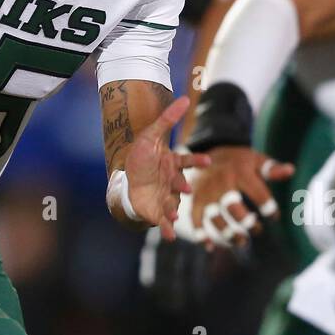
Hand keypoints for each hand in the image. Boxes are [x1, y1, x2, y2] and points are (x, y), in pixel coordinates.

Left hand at [120, 96, 211, 240]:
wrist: (127, 183)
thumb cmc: (141, 159)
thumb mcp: (150, 136)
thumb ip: (167, 119)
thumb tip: (185, 99)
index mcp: (173, 164)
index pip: (188, 160)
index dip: (197, 161)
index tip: (207, 161)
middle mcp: (173, 182)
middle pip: (179, 183)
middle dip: (182, 185)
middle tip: (185, 188)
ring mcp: (166, 197)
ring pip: (173, 203)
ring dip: (173, 209)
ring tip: (173, 214)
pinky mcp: (157, 212)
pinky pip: (164, 221)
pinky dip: (167, 229)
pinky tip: (170, 236)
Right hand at [188, 146, 293, 249]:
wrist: (206, 155)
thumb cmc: (237, 161)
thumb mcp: (255, 160)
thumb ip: (272, 168)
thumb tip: (291, 170)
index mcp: (240, 171)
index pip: (257, 193)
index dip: (268, 208)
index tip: (274, 216)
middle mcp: (221, 181)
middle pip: (233, 207)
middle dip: (247, 223)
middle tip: (257, 230)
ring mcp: (206, 192)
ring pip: (215, 217)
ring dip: (228, 233)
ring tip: (242, 242)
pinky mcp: (196, 200)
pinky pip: (195, 219)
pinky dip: (200, 234)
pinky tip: (210, 247)